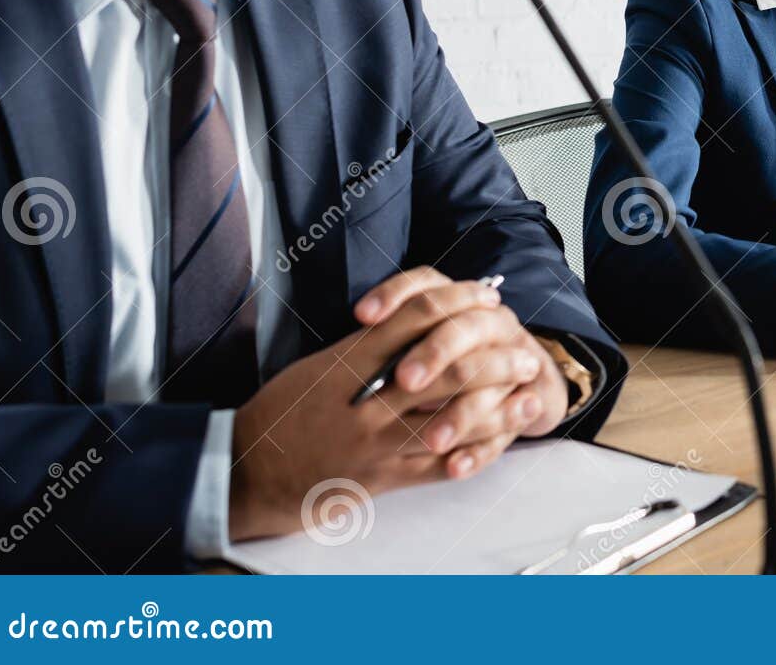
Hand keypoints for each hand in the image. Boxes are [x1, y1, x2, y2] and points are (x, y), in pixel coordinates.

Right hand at [229, 268, 565, 541]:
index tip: (489, 296)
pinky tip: (501, 441)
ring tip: (530, 394)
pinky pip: (439, 466)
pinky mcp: (380, 479)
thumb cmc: (282, 414)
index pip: (415, 318)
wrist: (245, 471)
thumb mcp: (320, 365)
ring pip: (451, 418)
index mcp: (349, 361)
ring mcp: (374, 442)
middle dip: (495, 359)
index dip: (459, 303)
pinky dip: (474, 452)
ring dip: (499, 405)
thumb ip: (368, 347)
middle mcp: (366, 400)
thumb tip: (418, 321)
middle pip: (446, 368)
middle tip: (526, 352)